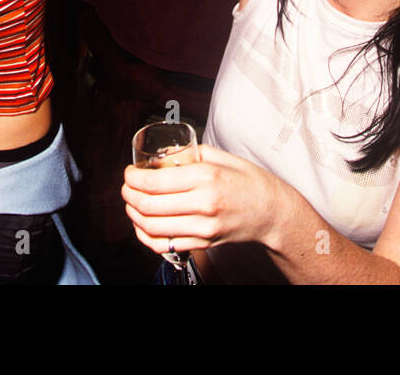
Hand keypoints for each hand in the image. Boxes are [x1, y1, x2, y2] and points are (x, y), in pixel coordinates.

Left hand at [121, 144, 283, 253]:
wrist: (273, 213)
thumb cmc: (250, 182)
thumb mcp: (222, 157)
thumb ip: (191, 154)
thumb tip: (163, 155)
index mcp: (206, 177)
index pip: (155, 182)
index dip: (133, 178)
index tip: (129, 172)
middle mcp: (203, 204)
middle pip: (148, 205)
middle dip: (129, 195)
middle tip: (126, 187)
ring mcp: (203, 228)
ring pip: (152, 227)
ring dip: (133, 215)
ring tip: (131, 204)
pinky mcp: (203, 244)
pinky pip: (165, 245)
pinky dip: (146, 236)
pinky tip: (143, 225)